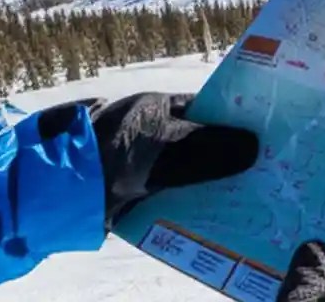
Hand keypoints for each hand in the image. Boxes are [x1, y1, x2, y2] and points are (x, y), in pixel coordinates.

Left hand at [37, 92, 259, 228]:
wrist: (54, 190)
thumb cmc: (109, 153)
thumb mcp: (164, 146)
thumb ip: (209, 148)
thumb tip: (254, 149)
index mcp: (160, 108)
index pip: (211, 109)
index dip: (239, 119)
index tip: (270, 135)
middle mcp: (155, 133)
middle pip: (206, 143)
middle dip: (233, 156)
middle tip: (270, 170)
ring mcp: (148, 164)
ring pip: (195, 172)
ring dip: (217, 185)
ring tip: (255, 197)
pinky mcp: (140, 194)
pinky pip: (179, 197)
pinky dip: (198, 205)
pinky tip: (220, 216)